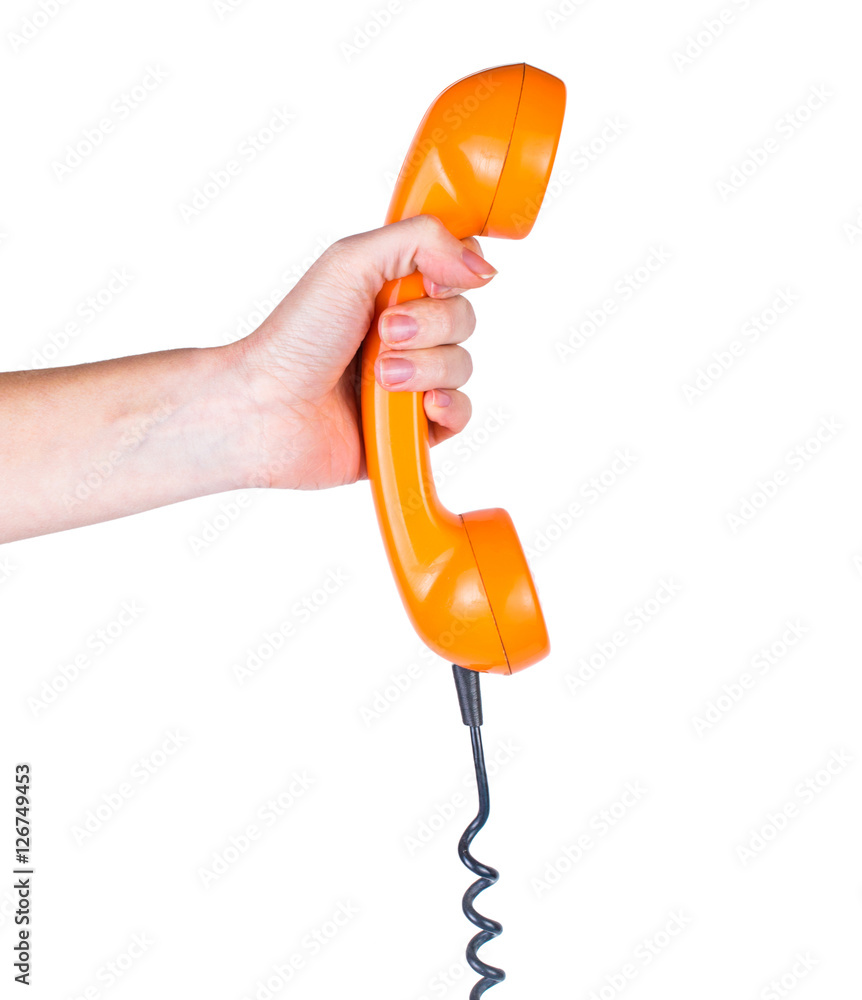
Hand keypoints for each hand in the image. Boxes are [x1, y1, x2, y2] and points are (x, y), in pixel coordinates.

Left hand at [230, 215, 496, 489]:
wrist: (268, 409)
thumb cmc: (295, 338)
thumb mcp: (351, 261)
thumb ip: (420, 239)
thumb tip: (481, 264)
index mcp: (393, 289)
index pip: (457, 269)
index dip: (454, 273)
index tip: (427, 281)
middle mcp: (406, 333)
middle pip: (465, 318)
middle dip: (429, 326)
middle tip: (382, 333)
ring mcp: (412, 381)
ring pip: (462, 366)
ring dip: (424, 369)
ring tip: (380, 376)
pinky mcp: (414, 427)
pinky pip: (461, 414)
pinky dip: (446, 408)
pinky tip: (418, 406)